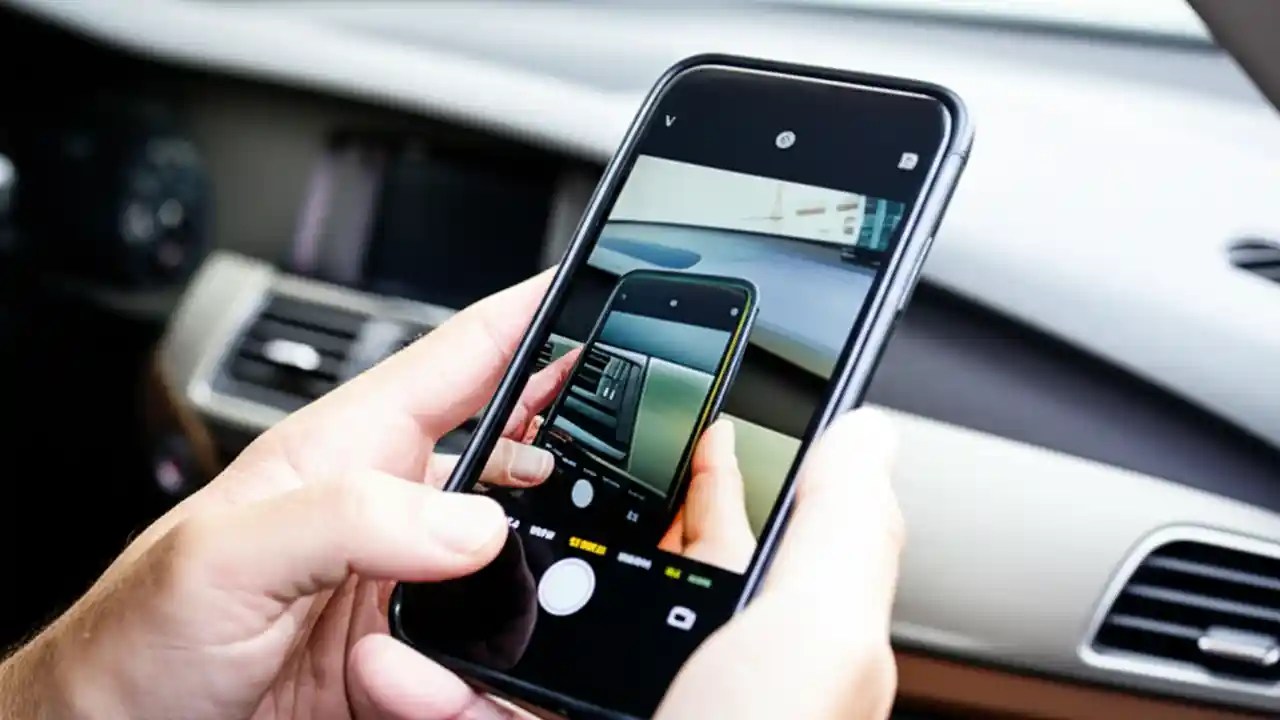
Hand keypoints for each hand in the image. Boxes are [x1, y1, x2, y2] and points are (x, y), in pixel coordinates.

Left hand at [0, 271, 566, 719]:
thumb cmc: (141, 635)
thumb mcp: (227, 556)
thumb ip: (348, 518)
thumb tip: (472, 522)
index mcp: (348, 448)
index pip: (461, 357)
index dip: (534, 314)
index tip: (602, 288)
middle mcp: (390, 507)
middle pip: (514, 462)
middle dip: (564, 475)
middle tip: (606, 496)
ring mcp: (407, 581)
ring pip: (517, 568)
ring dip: (519, 603)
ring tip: (473, 637)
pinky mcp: (415, 652)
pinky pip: (491, 653)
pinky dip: (493, 676)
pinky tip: (460, 690)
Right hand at [355, 408, 903, 719]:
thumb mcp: (816, 646)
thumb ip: (844, 535)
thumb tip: (872, 432)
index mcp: (771, 642)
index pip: (737, 528)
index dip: (702, 466)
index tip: (657, 413)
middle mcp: (700, 683)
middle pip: (620, 577)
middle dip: (565, 531)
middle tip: (505, 482)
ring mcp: (624, 719)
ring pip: (541, 645)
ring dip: (481, 609)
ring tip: (435, 574)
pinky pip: (492, 708)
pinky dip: (443, 690)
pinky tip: (407, 671)